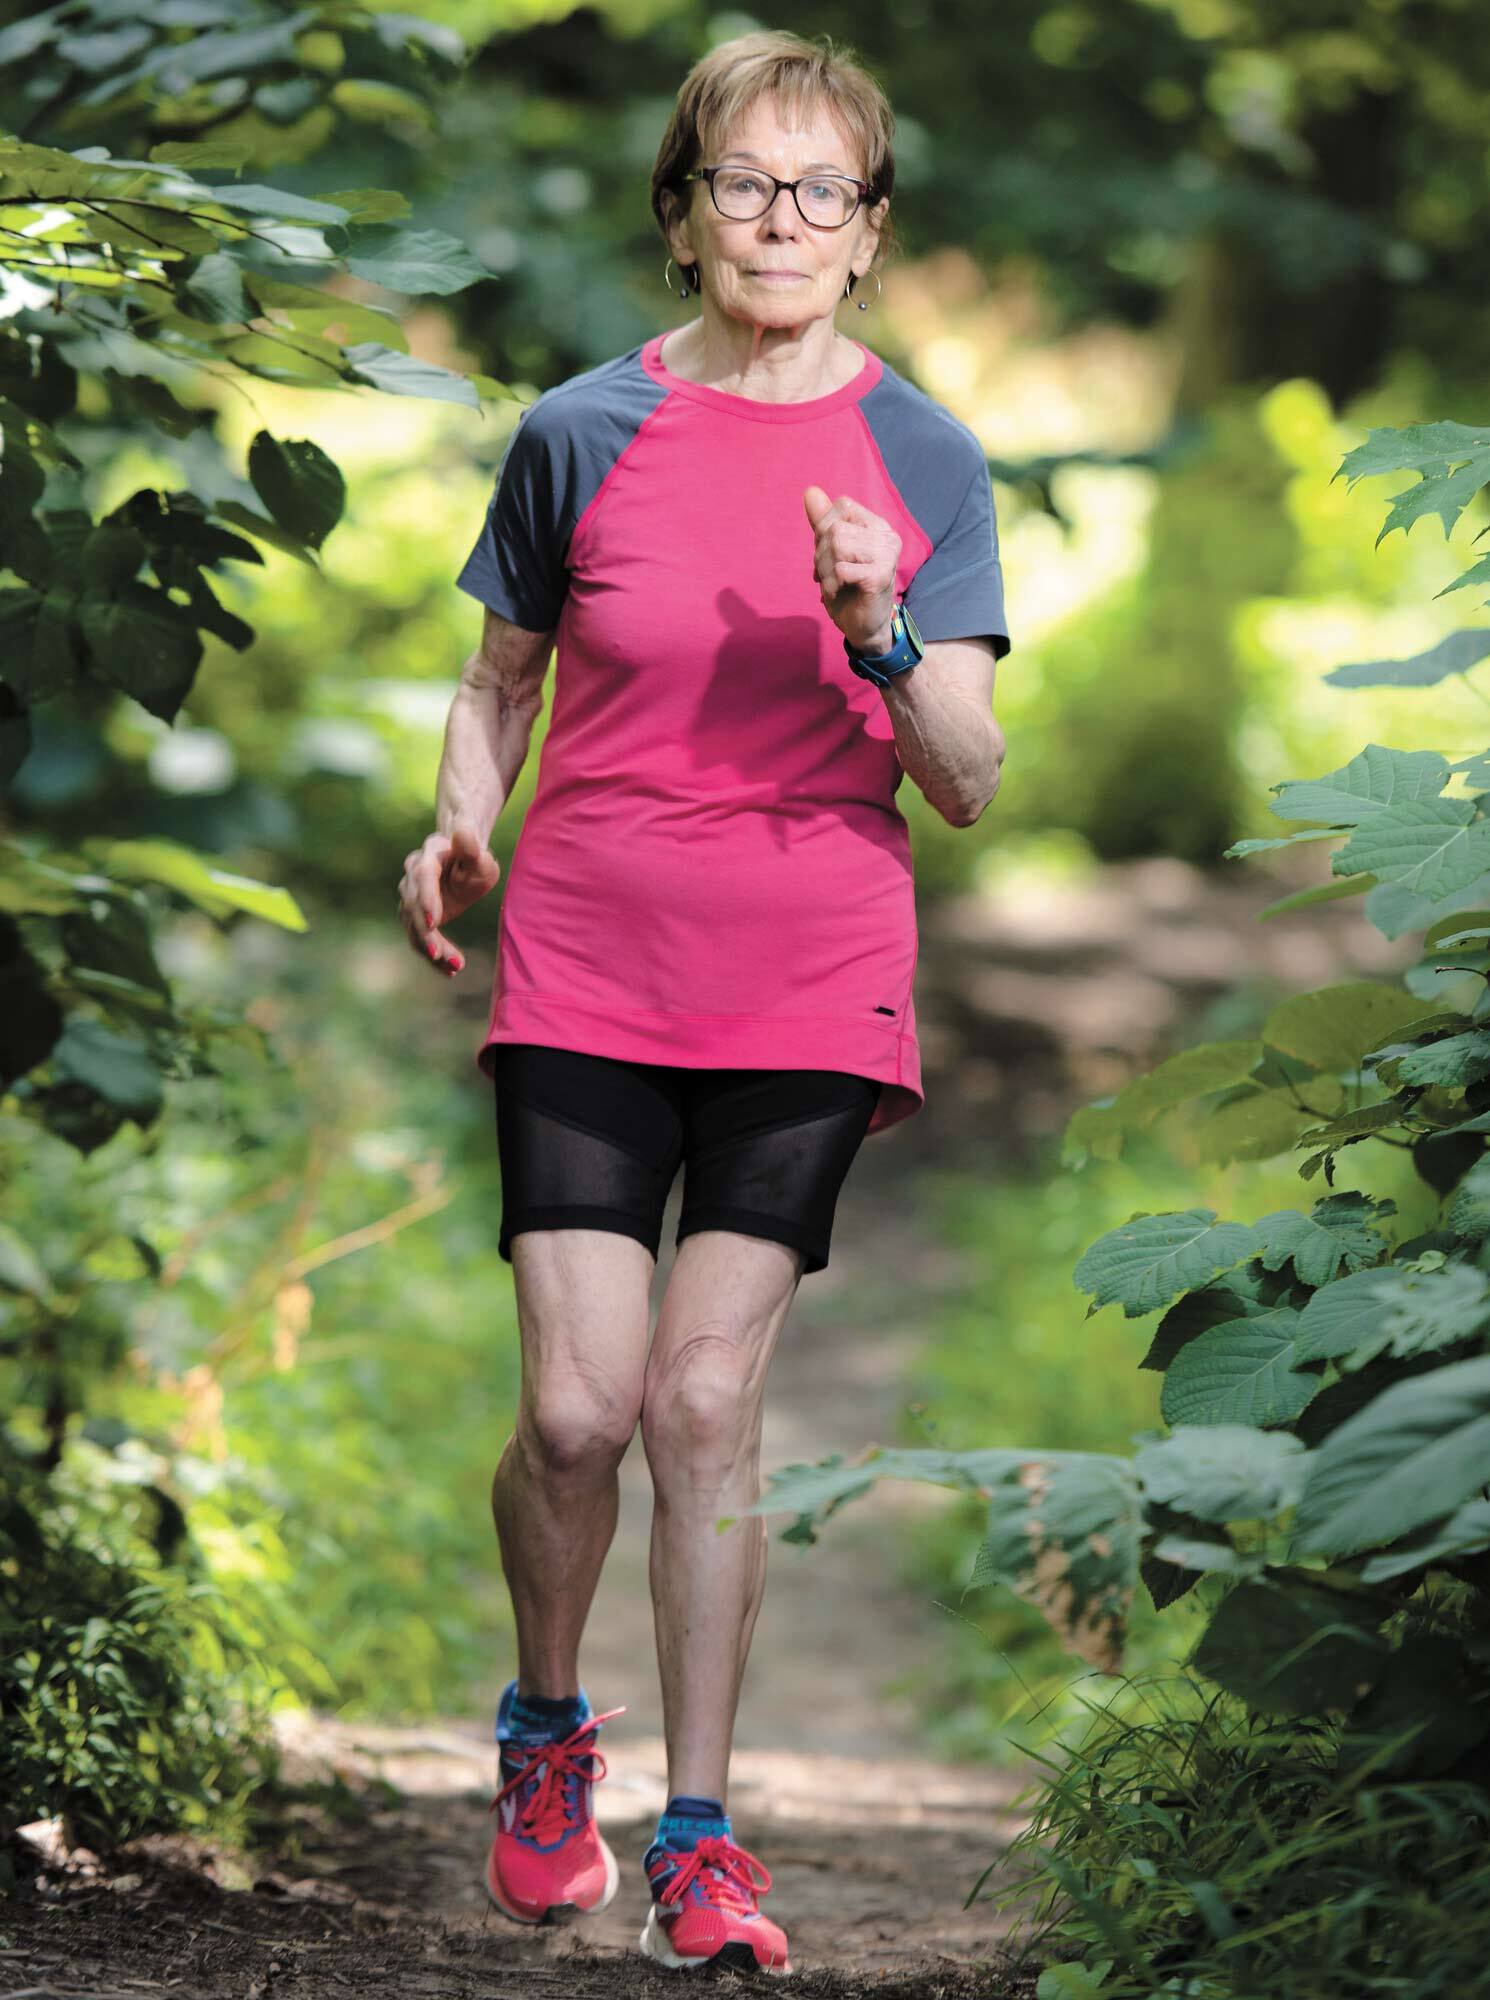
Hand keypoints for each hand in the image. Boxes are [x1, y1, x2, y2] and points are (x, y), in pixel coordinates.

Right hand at [397, 824, 500, 977]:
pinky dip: (432, 955)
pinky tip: (450, 971)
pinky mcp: (413, 913)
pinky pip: (417, 937)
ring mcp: (410, 893)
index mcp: (431, 854)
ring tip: (453, 967)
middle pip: (412, 905)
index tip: (433, 922)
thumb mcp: (481, 855)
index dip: (426, 899)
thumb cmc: (475, 858)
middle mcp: (413, 873)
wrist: (462, 861)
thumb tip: (462, 833)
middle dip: (425, 933)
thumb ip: (472, 848)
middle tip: (440, 955)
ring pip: (412, 925)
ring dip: (429, 948)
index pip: (423, 875)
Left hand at [803, 484, 899, 654]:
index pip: (842, 505)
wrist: (864, 626)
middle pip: (836, 528)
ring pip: (838, 544)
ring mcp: (887, 556)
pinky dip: (831, 583)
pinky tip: (838, 593)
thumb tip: (810, 491)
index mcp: (878, 526)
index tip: (827, 554)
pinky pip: (842, 569)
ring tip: (833, 583)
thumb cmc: (848, 588)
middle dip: (821, 554)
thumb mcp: (831, 552)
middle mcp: (887, 537)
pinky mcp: (880, 576)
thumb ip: (823, 522)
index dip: (824, 528)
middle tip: (828, 575)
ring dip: (825, 569)